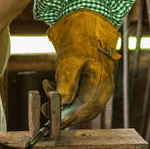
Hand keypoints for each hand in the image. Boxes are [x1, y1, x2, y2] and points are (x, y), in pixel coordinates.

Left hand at [48, 10, 119, 126]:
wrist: (88, 27)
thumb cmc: (79, 41)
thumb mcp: (69, 61)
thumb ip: (66, 84)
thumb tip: (61, 104)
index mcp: (100, 82)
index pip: (85, 109)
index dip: (67, 118)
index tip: (51, 121)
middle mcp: (104, 89)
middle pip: (85, 113)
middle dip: (64, 113)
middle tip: (44, 108)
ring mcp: (102, 89)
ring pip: (83, 108)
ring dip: (64, 105)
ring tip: (48, 88)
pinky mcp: (95, 87)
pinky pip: (82, 100)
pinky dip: (68, 98)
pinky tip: (54, 85)